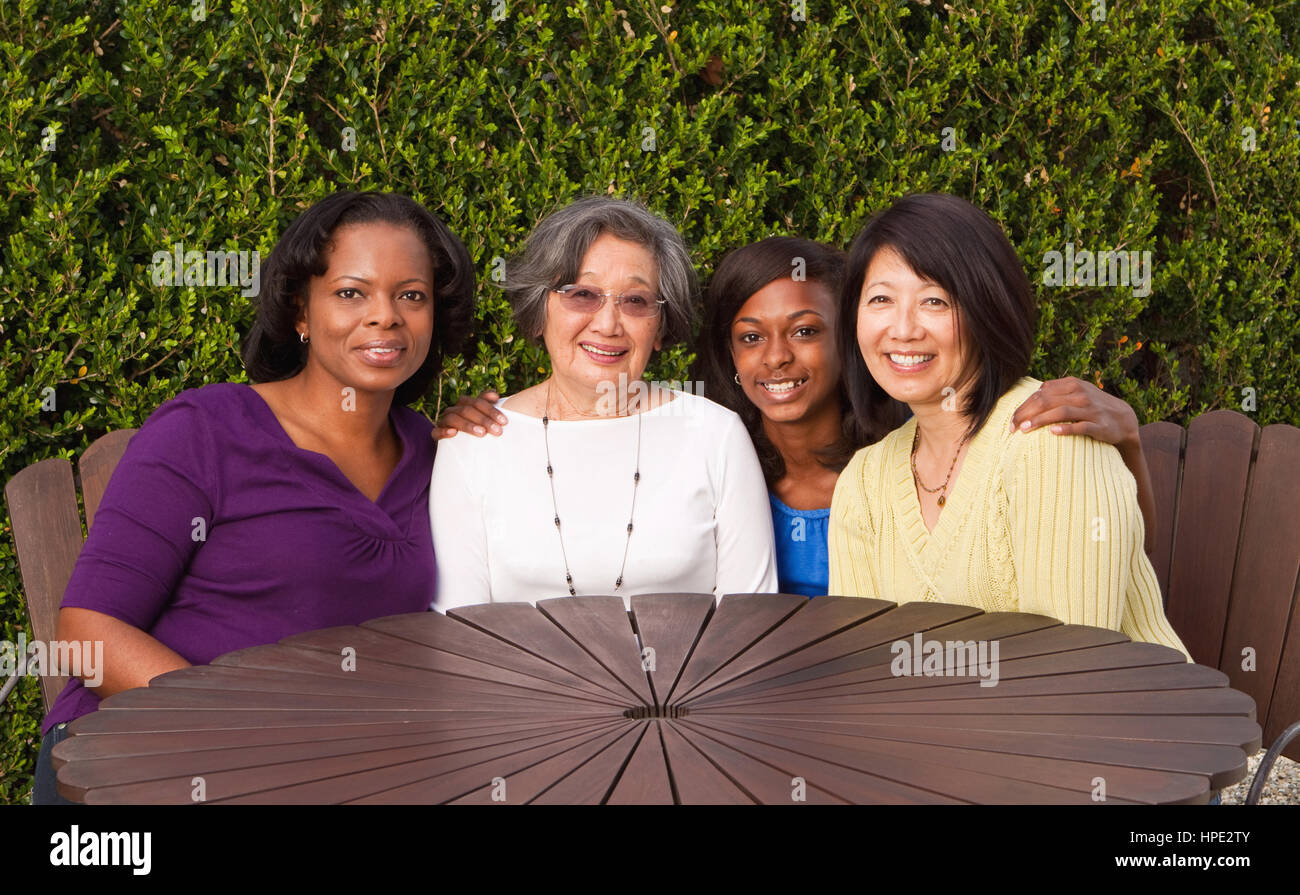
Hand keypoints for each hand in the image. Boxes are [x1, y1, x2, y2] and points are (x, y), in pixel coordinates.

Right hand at [432, 390, 506, 439]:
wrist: (455, 448)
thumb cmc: (475, 431)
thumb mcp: (484, 420)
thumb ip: (489, 406)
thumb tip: (495, 395)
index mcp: (465, 404)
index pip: (478, 402)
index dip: (491, 410)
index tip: (505, 421)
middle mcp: (454, 410)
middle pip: (467, 409)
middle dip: (484, 419)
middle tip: (498, 431)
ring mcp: (444, 421)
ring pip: (453, 418)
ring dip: (468, 425)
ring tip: (482, 433)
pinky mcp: (436, 434)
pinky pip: (437, 431)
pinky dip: (444, 431)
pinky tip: (454, 433)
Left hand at [1009, 377, 1139, 448]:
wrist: (1124, 419)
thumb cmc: (1093, 406)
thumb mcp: (1077, 392)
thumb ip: (1056, 391)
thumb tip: (1033, 392)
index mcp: (1072, 384)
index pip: (1040, 393)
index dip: (1023, 406)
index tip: (1011, 420)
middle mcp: (1080, 394)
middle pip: (1046, 401)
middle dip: (1026, 414)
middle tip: (1012, 428)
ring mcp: (1090, 410)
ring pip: (1061, 412)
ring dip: (1040, 420)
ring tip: (1025, 430)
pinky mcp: (1099, 425)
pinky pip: (1081, 427)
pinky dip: (1066, 429)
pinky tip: (1053, 433)